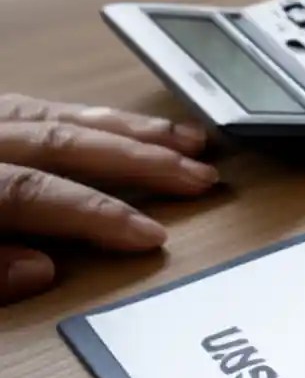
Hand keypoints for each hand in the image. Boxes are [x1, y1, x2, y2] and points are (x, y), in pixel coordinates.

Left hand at [0, 93, 215, 304]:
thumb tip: (40, 270)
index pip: (31, 192)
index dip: (96, 212)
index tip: (151, 235)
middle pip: (59, 142)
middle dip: (138, 160)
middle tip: (199, 177)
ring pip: (56, 116)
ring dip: (128, 131)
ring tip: (186, 142)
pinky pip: (38, 107)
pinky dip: (88, 116)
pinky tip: (121, 125)